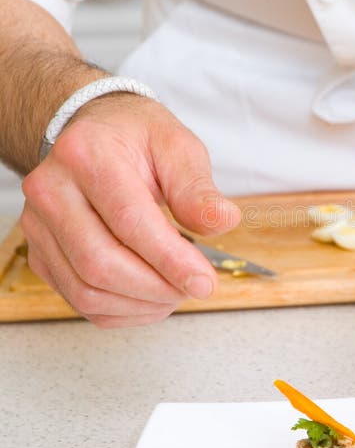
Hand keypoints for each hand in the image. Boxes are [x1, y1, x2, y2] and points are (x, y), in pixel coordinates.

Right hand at [21, 94, 239, 327]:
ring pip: (86, 291)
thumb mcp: (177, 147)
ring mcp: (38, 225)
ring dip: (141, 304)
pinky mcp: (39, 253)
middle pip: (100, 263)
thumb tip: (223, 220)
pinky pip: (78, 300)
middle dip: (157, 288)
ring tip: (176, 290)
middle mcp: (51, 190)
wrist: (94, 136)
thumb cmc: (136, 140)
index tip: (204, 282)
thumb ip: (197, 188)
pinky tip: (151, 298)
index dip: (170, 260)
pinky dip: (122, 311)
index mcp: (86, 154)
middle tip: (196, 287)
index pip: (128, 221)